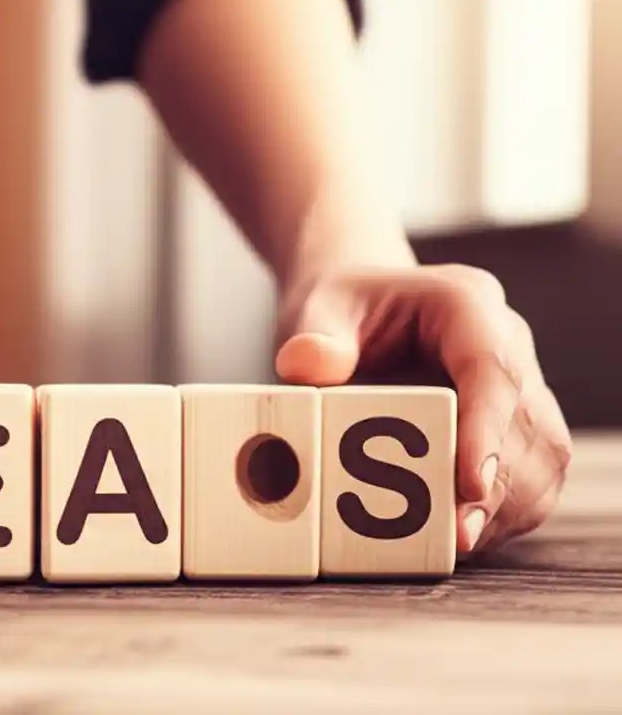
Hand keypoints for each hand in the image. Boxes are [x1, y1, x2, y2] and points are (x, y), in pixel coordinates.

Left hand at [275, 264, 571, 553]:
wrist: (358, 310)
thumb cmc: (342, 308)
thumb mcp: (318, 309)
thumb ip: (314, 338)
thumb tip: (306, 366)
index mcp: (465, 304)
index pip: (493, 369)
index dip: (487, 431)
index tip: (470, 486)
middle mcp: (507, 344)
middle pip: (525, 423)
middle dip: (497, 486)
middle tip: (457, 537)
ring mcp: (519, 387)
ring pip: (542, 457)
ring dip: (506, 507)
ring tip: (457, 543)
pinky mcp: (516, 427)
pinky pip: (533, 478)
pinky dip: (503, 514)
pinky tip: (461, 536)